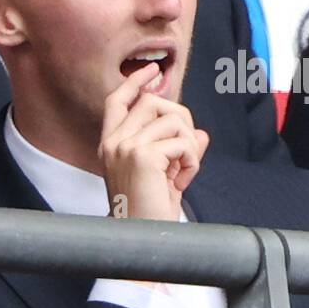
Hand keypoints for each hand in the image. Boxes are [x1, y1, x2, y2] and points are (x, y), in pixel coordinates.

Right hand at [99, 64, 209, 222]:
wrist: (141, 236)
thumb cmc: (148, 209)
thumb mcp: (163, 173)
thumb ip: (177, 148)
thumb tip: (198, 132)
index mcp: (110, 144)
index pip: (117, 101)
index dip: (135, 82)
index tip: (152, 71)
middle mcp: (113, 142)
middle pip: (154, 102)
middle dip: (180, 118)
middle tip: (184, 151)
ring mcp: (125, 147)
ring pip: (172, 118)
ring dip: (187, 143)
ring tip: (181, 171)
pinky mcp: (142, 156)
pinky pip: (183, 141)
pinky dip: (192, 161)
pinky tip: (182, 180)